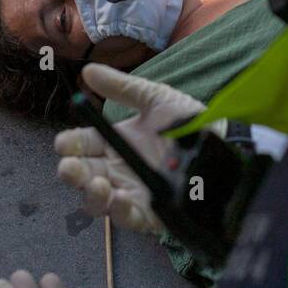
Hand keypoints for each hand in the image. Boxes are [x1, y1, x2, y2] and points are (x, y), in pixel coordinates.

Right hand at [55, 63, 204, 233]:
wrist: (222, 146)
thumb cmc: (189, 122)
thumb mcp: (155, 99)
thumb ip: (122, 86)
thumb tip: (88, 70)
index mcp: (115, 142)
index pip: (80, 145)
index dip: (69, 145)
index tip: (65, 143)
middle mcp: (117, 169)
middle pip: (81, 174)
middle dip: (70, 171)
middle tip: (70, 167)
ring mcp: (131, 192)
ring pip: (96, 200)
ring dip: (89, 193)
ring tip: (96, 183)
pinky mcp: (149, 213)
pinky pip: (126, 217)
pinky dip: (117, 210)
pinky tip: (117, 197)